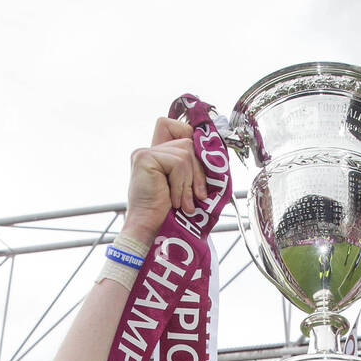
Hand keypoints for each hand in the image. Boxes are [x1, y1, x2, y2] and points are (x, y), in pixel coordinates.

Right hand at [121, 116, 208, 246]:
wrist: (149, 230)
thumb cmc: (166, 214)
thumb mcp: (184, 186)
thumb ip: (191, 167)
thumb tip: (214, 154)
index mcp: (157, 155)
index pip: (179, 129)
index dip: (192, 141)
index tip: (202, 166)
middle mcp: (149, 150)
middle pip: (187, 143)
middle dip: (197, 171)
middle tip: (196, 196)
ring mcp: (145, 152)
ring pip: (185, 153)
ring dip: (189, 182)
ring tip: (183, 202)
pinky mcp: (146, 158)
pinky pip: (178, 163)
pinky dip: (181, 184)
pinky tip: (174, 200)